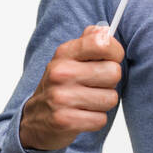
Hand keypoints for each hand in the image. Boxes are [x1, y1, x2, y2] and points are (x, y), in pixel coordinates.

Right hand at [19, 23, 123, 151]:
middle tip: (95, 85)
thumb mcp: (70, 58)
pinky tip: (82, 115)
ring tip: (87, 101)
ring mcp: (61, 97)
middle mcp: (61, 73)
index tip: (111, 59)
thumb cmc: (61, 85)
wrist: (36, 119)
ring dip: (103, 103)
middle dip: (110, 82)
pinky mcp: (64, 121)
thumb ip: (89, 41)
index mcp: (64, 53)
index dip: (115, 52)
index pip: (101, 43)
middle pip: (113, 73)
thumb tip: (106, 31)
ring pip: (111, 98)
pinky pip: (101, 119)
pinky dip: (95, 120)